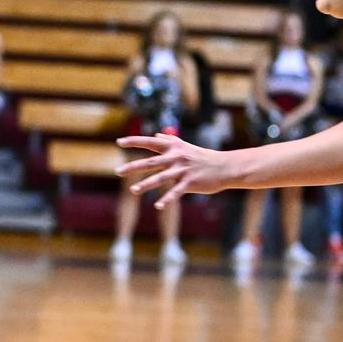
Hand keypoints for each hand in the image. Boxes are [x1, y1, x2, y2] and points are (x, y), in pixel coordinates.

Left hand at [115, 133, 237, 207]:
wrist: (224, 167)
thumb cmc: (202, 157)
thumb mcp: (185, 146)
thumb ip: (169, 140)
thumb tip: (156, 136)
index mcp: (173, 147)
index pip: (149, 142)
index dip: (134, 141)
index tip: (119, 142)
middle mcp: (175, 157)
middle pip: (150, 162)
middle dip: (133, 167)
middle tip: (117, 171)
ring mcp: (182, 170)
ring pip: (160, 178)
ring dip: (146, 184)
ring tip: (133, 190)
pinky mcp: (190, 183)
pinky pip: (176, 192)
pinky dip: (167, 199)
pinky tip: (158, 206)